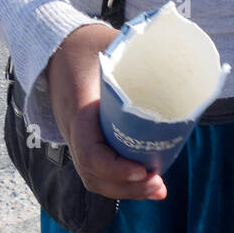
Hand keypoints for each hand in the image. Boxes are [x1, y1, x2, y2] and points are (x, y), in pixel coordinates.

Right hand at [45, 22, 167, 201]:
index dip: (116, 168)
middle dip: (127, 187)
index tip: (144, 170)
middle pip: (93, 174)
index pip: (90, 152)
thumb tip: (175, 50)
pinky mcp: (86, 139)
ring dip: (126, 189)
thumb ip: (137, 48)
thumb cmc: (84, 45)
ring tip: (157, 188)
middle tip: (159, 185)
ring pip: (95, 177)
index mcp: (79, 110)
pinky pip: (98, 169)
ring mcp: (77, 137)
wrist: (58, 48)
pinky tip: (145, 181)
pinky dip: (120, 181)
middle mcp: (74, 130)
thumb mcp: (109, 43)